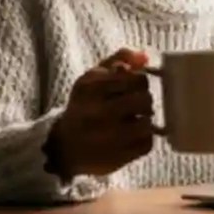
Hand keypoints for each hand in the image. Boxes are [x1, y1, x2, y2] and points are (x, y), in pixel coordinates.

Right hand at [45, 48, 154, 179]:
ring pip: (148, 123)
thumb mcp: (92, 78)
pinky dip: (144, 139)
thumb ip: (117, 60)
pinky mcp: (119, 157)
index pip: (136, 79)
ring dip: (145, 120)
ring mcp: (109, 137)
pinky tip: (131, 136)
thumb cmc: (84, 106)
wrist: (64, 146)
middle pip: (145, 100)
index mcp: (91, 88)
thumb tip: (145, 56)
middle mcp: (98, 112)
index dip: (139, 81)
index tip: (132, 87)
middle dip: (144, 100)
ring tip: (133, 120)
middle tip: (135, 104)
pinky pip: (147, 143)